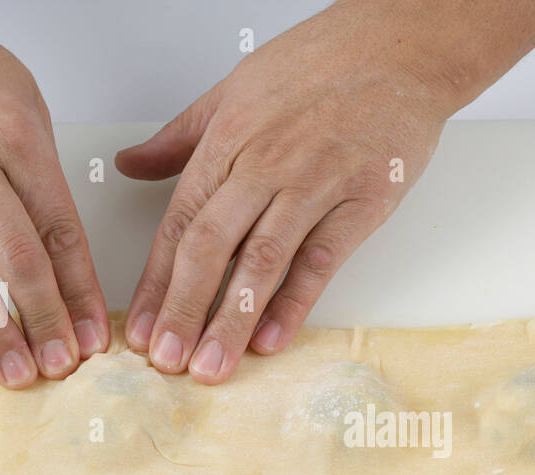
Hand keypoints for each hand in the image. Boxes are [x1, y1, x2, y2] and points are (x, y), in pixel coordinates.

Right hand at [0, 0, 107, 386]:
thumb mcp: (21, 100)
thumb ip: (42, 171)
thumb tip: (63, 245)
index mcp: (18, 138)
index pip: (61, 230)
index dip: (81, 290)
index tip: (95, 333)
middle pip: (18, 257)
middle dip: (45, 320)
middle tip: (61, 365)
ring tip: (16, 372)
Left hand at [115, 0, 465, 383]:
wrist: (402, 46)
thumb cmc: (322, 62)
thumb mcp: (235, 88)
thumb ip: (182, 136)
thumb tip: (132, 165)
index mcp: (228, 140)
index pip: (179, 222)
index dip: (156, 282)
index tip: (139, 329)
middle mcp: (264, 164)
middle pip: (210, 247)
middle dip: (183, 310)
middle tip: (165, 360)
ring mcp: (314, 184)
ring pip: (261, 261)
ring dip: (231, 320)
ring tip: (211, 367)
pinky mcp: (361, 201)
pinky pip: (320, 260)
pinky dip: (294, 302)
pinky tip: (271, 340)